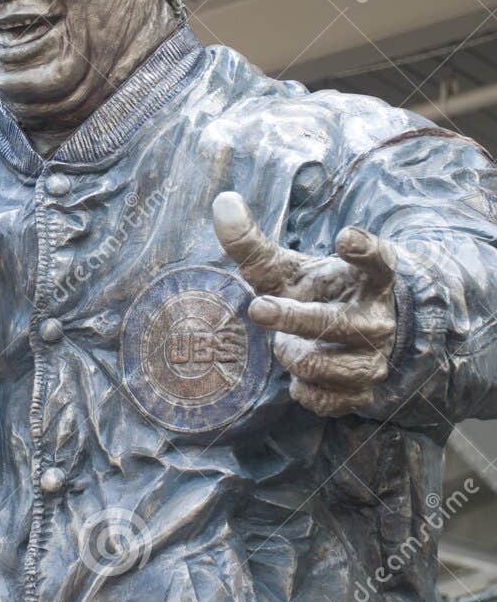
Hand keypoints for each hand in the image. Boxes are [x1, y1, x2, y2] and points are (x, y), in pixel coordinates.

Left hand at [212, 190, 398, 417]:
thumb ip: (251, 242)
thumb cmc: (314, 294)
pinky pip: (325, 399)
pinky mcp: (364, 393)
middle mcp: (377, 318)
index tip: (345, 237)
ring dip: (292, 353)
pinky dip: (303, 389)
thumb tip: (223, 202)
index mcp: (366, 279)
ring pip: (321, 364)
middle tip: (258, 307)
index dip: (365, 250)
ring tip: (287, 344)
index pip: (378, 261)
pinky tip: (299, 377)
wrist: (353, 339)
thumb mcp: (285, 268)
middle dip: (291, 317)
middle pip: (334, 322)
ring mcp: (374, 358)